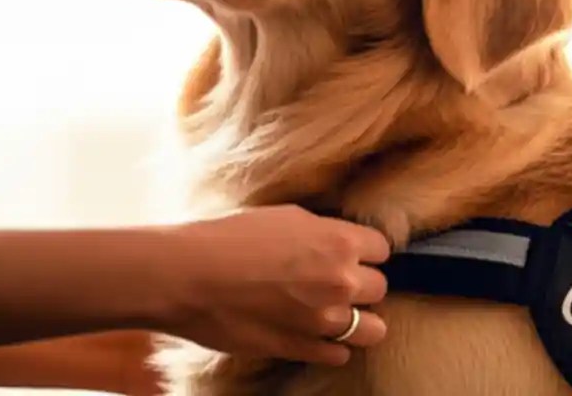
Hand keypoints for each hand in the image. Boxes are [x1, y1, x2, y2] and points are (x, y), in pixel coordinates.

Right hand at [156, 205, 390, 365]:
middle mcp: (341, 281)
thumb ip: (322, 232)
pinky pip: (340, 354)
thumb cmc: (229, 238)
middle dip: (361, 284)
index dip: (365, 251)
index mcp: (338, 242)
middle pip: (379, 287)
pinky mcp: (301, 348)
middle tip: (334, 282)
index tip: (352, 254)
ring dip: (358, 321)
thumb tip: (339, 243)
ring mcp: (323, 319)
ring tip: (334, 313)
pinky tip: (314, 334)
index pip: (382, 249)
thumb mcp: (286, 217)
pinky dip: (332, 346)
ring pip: (373, 329)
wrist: (188, 275)